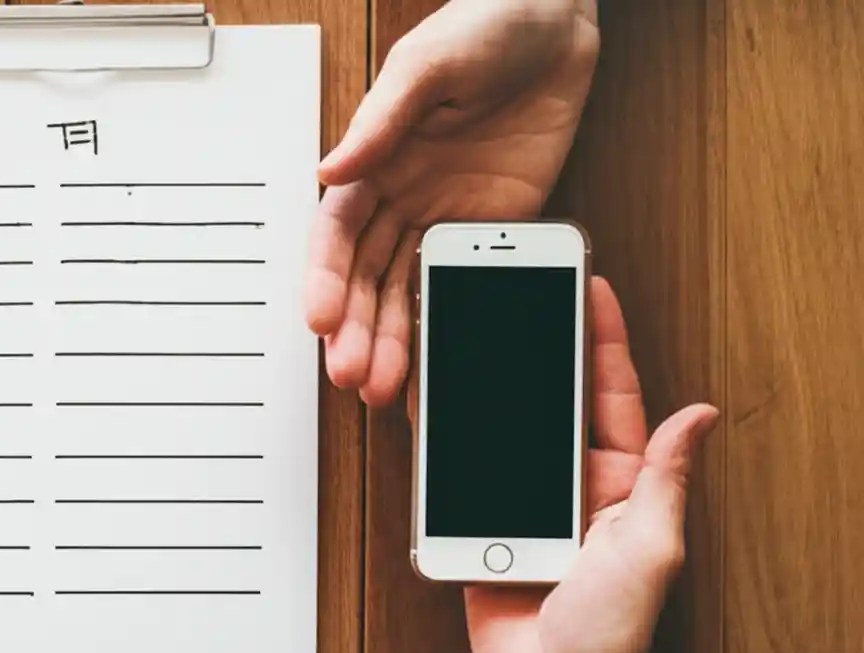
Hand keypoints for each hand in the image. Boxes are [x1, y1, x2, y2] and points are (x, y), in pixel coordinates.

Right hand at [305, 0, 599, 405]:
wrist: (560, 24)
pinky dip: (452, 323)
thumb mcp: (428, 66)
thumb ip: (382, 120)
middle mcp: (403, 195)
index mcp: (376, 159)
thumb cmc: (485, 26)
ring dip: (396, 339)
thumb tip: (332, 168)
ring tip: (386, 386)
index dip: (326, 278)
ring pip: (410, 291)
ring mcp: (447, 216)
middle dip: (357, 327)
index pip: (338, 232)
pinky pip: (469, 284)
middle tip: (353, 374)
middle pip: (368, 276)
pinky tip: (440, 359)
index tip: (321, 320)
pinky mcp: (494, 227)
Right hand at [463, 278, 718, 652]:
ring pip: (499, 422)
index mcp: (620, 479)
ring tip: (462, 330)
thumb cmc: (612, 632)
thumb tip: (703, 414)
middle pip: (550, 395)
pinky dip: (443, 432)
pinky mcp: (482, 522)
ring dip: (482, 378)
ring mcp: (525, 498)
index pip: (612, 391)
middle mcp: (572, 480)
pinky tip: (427, 399)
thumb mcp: (650, 546)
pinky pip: (460, 466)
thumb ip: (666, 478)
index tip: (589, 285)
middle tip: (515, 290)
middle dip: (535, 340)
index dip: (601, 335)